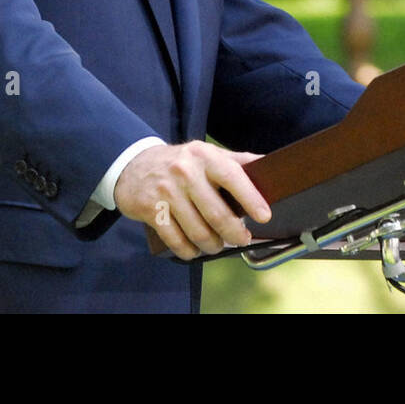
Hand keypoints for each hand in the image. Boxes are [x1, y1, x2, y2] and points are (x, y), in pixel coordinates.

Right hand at [114, 141, 269, 259]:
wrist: (134, 165)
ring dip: (213, 246)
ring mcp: (167, 192)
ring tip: (217, 245)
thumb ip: (238, 161)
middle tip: (242, 239)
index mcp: (205, 156)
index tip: (264, 216)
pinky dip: (189, 251)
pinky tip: (194, 250)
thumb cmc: (181, 162)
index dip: (251, 198)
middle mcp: (185, 172)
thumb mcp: (208, 154)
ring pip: (198, 232)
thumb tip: (270, 167)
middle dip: (234, 233)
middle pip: (217, 214)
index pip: (233, 177)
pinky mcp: (151, 211)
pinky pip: (177, 241)